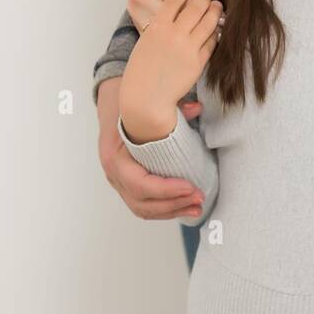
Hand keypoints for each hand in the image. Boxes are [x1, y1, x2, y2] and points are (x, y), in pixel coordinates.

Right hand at [97, 76, 205, 220]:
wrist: (114, 104)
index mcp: (115, 156)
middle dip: (173, 203)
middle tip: (199, 197)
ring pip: (143, 209)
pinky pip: (144, 205)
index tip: (190, 186)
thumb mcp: (146, 103)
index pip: (139, 184)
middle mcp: (114, 174)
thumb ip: (172, 107)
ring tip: (196, 207)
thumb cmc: (128, 106)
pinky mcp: (127, 186)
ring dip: (172, 211)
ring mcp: (118, 182)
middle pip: (142, 202)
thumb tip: (197, 108)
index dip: (166, 190)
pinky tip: (185, 207)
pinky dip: (165, 210)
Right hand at [119, 0, 223, 137]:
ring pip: (209, 22)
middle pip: (196, 6)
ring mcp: (188, 47)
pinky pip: (212, 41)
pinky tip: (216, 29)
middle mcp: (174, 34)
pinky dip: (215, 32)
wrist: (146, 98)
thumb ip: (160, 26)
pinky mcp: (199, 62)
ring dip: (215, 11)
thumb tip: (176, 12)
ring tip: (217, 7)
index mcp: (157, 26)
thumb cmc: (140, 71)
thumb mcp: (145, 42)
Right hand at [121, 0, 220, 33]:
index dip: (201, 1)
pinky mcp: (134, 15)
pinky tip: (181, 22)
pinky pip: (157, 29)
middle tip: (208, 11)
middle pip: (174, 15)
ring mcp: (135, 6)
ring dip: (183, 25)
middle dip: (195, 16)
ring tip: (197, 17)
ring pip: (166, 27)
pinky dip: (171, 28)